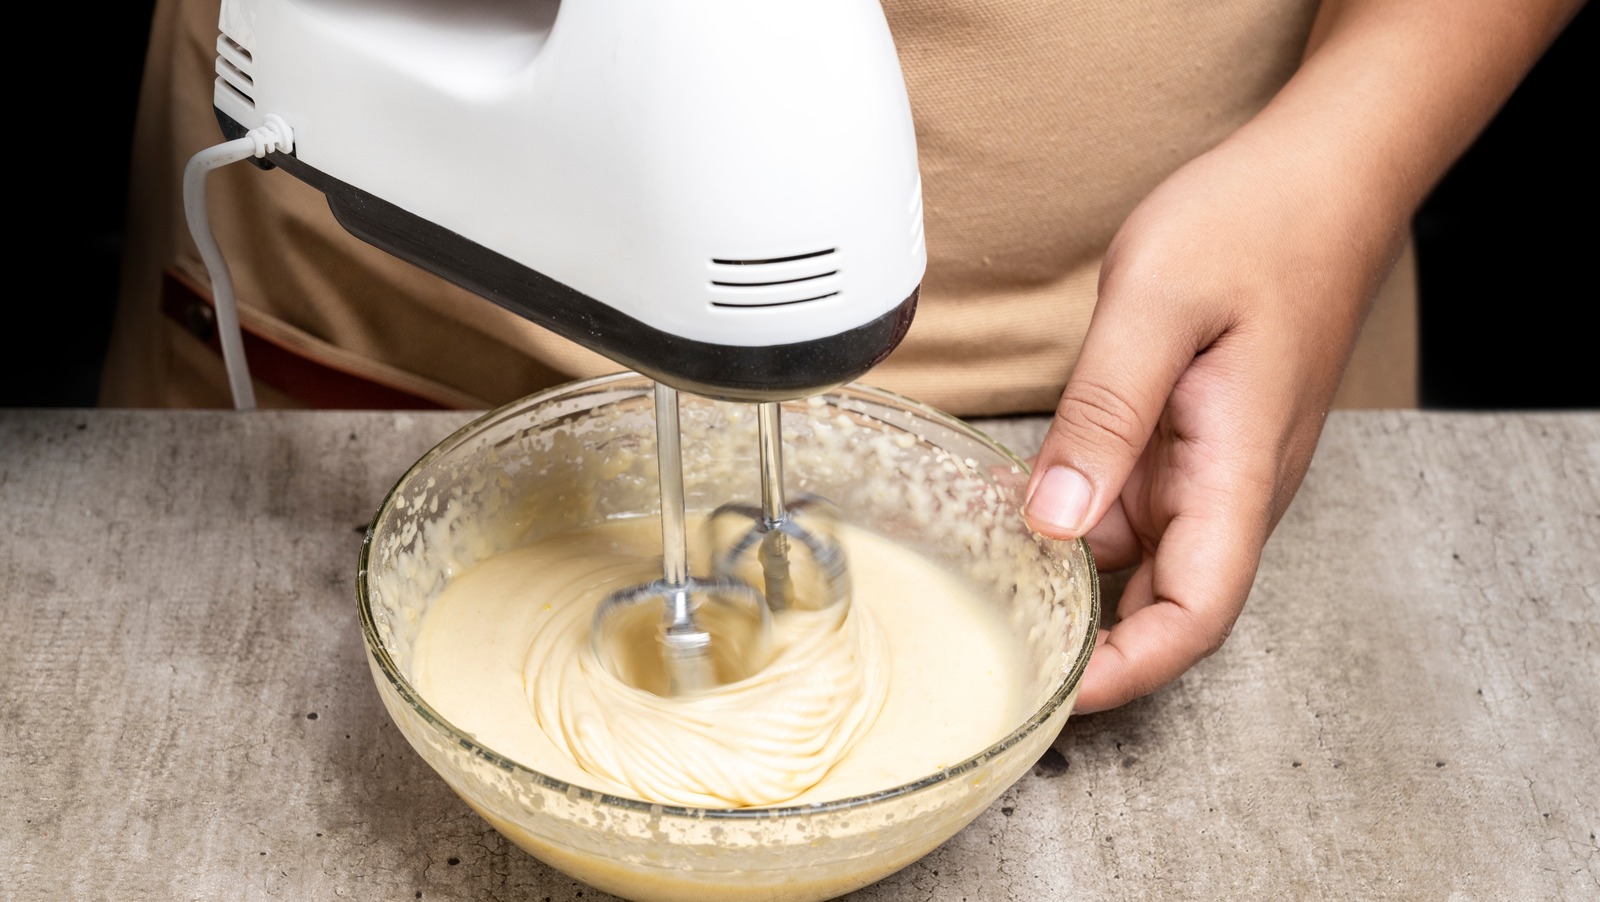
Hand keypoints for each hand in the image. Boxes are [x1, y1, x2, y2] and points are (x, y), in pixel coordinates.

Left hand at [1023, 122, 1406, 713]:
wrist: (1321, 177)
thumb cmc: (1257, 223)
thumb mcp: (1158, 305)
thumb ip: (1104, 415)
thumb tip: (1052, 520)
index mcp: (1237, 469)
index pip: (1194, 613)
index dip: (1127, 671)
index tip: (1053, 697)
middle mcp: (1234, 487)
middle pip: (1168, 606)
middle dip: (1091, 649)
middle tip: (992, 654)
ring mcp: (1217, 467)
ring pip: (1147, 562)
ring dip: (1080, 589)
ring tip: (989, 594)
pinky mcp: (1198, 441)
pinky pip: (1139, 511)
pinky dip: (1082, 528)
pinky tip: (1022, 514)